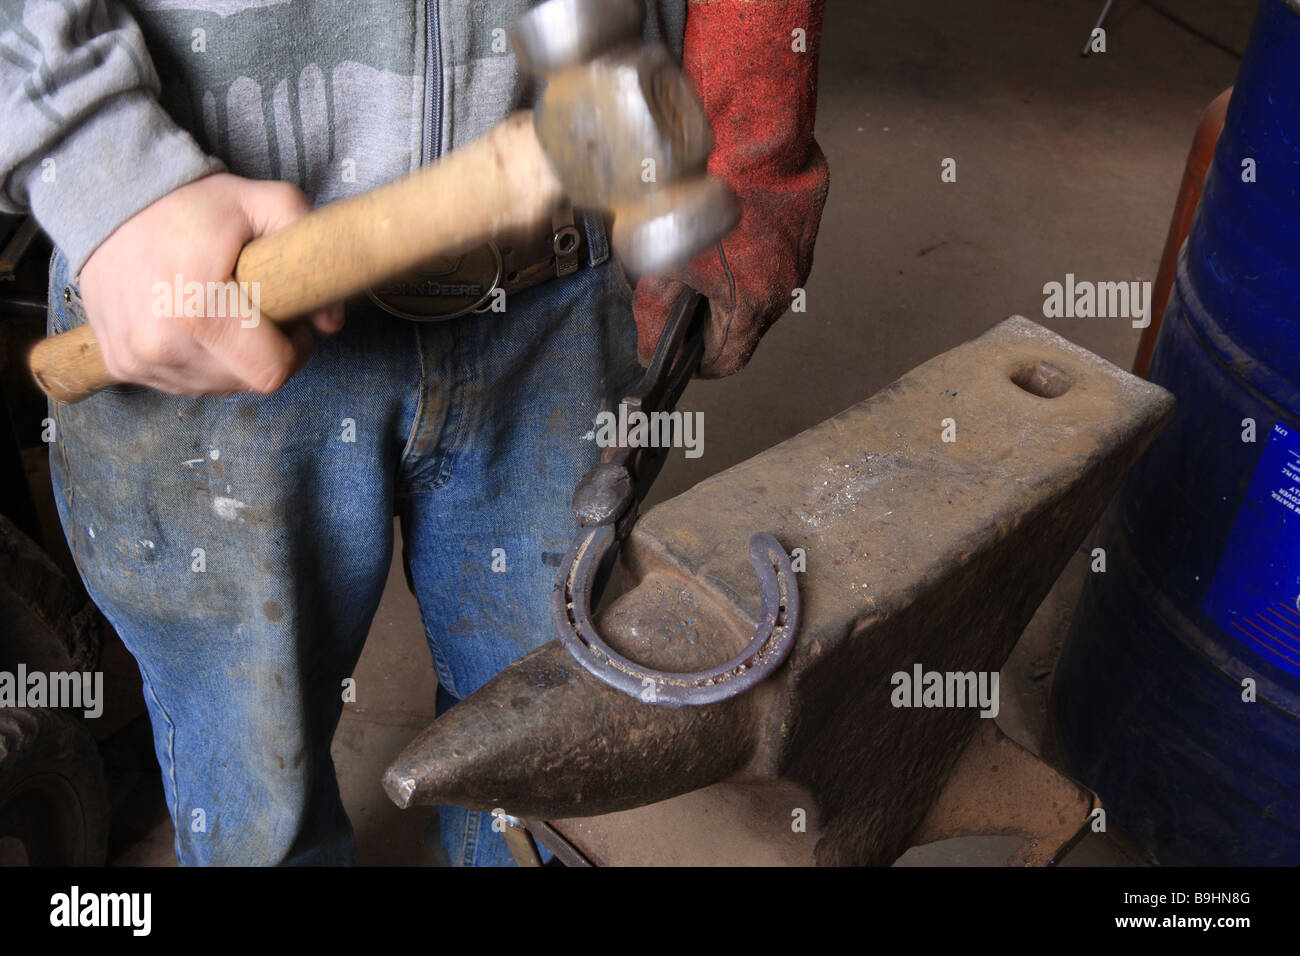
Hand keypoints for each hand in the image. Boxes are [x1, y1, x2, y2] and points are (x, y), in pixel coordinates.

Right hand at [77, 173, 343, 394]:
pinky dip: (197, 360)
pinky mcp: (122, 366)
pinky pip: (182, 382)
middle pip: (247, 383)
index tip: (289, 321)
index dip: (294, 350)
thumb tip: (330, 322)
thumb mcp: (264, 203)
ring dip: (230, 359)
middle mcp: (162, 347)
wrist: (107, 203)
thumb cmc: (192, 205)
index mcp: (198, 314)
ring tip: (219, 311)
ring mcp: (138, 361)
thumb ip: (311, 247)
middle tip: (255, 311)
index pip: (272, 372)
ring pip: (215, 386)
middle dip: (263, 352)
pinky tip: (191, 322)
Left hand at [632, 0, 828, 377]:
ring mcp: (800, 254)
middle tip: (679, 295)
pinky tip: (725, 220)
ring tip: (699, 252)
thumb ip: (655, 310)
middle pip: (745, 324)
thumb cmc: (708, 194)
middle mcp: (785, 287)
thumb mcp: (665, 259)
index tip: (677, 353)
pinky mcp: (805, 221)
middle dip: (711, 316)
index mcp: (752, 306)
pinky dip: (749, 245)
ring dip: (731, 278)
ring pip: (760, 285)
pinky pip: (774, 247)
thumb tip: (648, 345)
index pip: (728, 360)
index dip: (698, 362)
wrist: (751, 131)